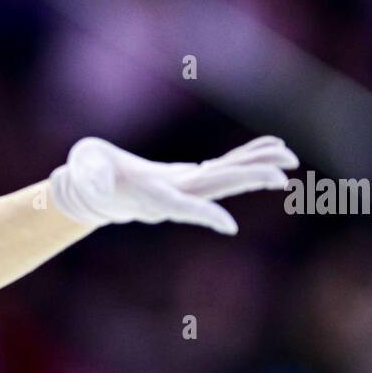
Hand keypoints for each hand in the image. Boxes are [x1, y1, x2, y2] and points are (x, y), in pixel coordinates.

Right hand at [50, 135, 298, 234]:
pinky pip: (225, 165)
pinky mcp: (191, 177)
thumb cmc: (85, 177)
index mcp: (150, 196)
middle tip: (281, 178)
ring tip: (289, 159)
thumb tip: (93, 175)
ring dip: (258, 168)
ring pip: (227, 177)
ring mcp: (186, 187)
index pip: (180, 208)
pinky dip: (248, 155)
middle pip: (215, 189)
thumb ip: (87, 173)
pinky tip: (273, 145)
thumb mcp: (82, 170)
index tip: (228, 226)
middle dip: (247, 182)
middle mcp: (175, 196)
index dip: (202, 216)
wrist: (93, 190)